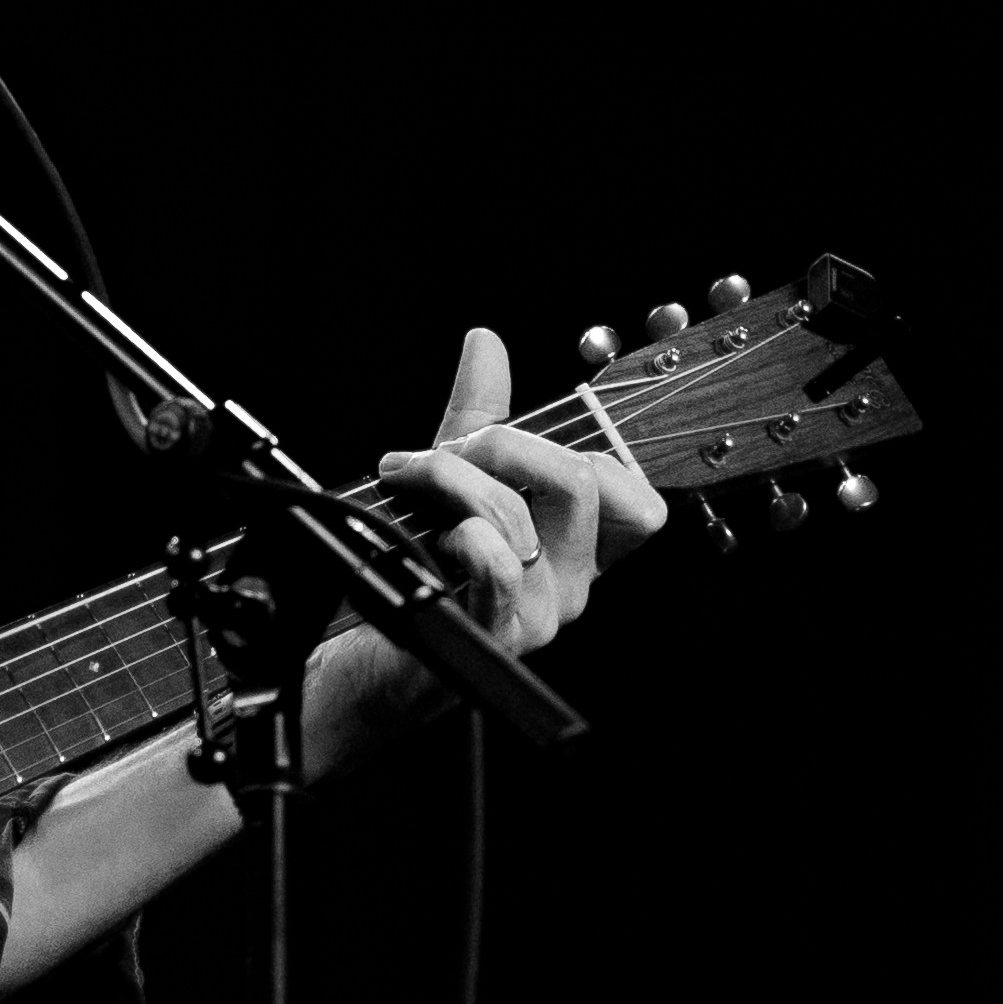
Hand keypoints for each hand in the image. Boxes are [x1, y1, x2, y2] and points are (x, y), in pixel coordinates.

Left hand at [300, 327, 665, 764]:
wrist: (367, 662)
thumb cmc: (418, 575)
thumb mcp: (453, 483)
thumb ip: (478, 413)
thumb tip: (486, 341)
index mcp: (575, 551)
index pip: (636, 499)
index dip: (583, 449)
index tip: (505, 443)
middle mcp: (570, 586)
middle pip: (583, 484)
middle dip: (504, 445)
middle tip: (441, 452)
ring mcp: (537, 617)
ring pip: (522, 516)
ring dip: (452, 483)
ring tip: (407, 486)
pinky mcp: (493, 640)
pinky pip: (498, 568)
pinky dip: (462, 535)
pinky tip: (435, 537)